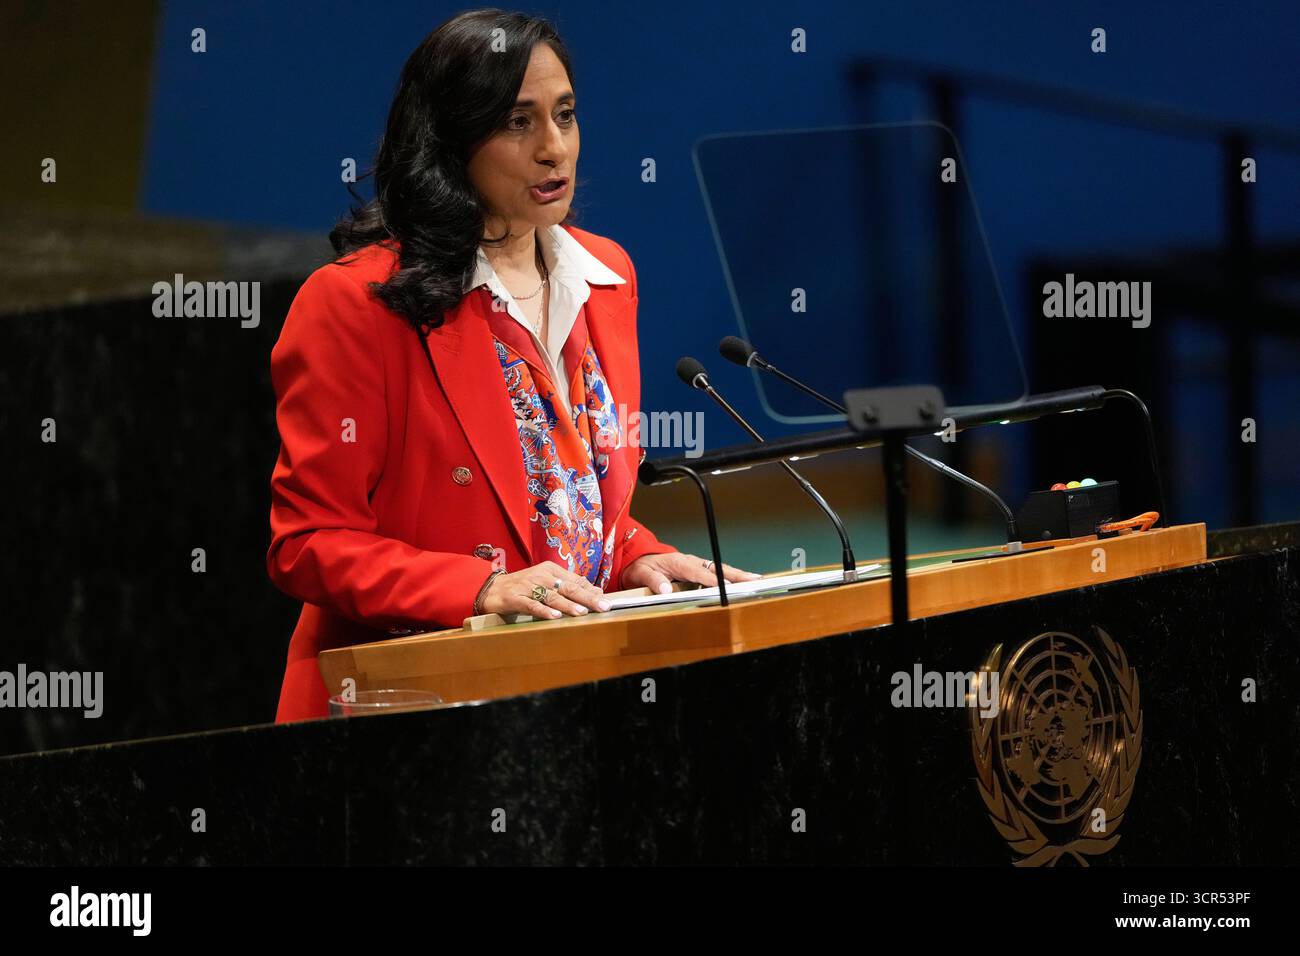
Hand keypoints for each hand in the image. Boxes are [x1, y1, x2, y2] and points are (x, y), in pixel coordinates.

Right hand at [479, 561, 611, 619]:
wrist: (492, 588)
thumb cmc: (523, 587)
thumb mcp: (546, 582)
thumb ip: (568, 586)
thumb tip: (595, 592)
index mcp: (550, 570)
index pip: (575, 580)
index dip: (591, 591)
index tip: (606, 600)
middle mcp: (541, 576)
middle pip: (568, 587)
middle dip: (587, 598)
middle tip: (603, 607)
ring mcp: (527, 586)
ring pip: (552, 596)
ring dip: (568, 605)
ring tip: (582, 613)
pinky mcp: (515, 598)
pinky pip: (531, 605)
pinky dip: (543, 611)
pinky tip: (554, 616)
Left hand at [621, 552, 761, 593]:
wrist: (639, 559)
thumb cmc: (641, 567)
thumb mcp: (641, 573)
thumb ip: (653, 581)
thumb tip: (665, 590)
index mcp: (678, 562)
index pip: (698, 573)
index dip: (711, 580)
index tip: (724, 586)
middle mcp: (691, 562)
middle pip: (717, 567)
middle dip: (736, 574)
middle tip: (754, 579)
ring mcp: (696, 565)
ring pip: (721, 569)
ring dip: (738, 575)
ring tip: (756, 581)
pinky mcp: (698, 571)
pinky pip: (717, 573)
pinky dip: (731, 577)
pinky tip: (743, 584)